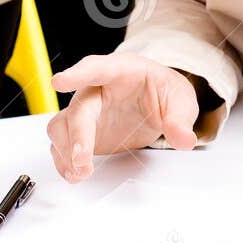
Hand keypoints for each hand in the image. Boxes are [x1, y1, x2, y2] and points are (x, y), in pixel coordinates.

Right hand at [47, 53, 199, 180]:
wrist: (156, 101)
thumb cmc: (162, 90)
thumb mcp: (181, 100)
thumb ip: (180, 118)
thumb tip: (184, 139)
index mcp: (120, 71)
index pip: (96, 68)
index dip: (77, 74)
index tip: (59, 82)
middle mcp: (96, 89)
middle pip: (78, 109)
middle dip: (78, 135)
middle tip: (82, 161)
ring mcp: (87, 112)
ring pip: (61, 127)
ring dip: (65, 151)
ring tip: (79, 173)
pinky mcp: (83, 133)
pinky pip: (62, 146)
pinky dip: (65, 162)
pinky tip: (74, 174)